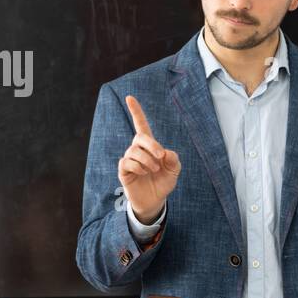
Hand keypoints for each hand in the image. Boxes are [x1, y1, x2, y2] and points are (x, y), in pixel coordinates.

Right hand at [119, 95, 180, 223]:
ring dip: (147, 160)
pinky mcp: (124, 171)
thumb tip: (165, 152)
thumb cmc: (164, 182)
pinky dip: (138, 167)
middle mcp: (137, 150)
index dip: (136, 111)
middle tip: (161, 157)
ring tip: (153, 170)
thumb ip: (174, 159)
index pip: (141, 125)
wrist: (155, 200)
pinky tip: (144, 173)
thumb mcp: (174, 170)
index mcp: (150, 146)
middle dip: (152, 144)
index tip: (129, 97)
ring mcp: (129, 160)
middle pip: (140, 136)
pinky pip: (127, 162)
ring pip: (134, 150)